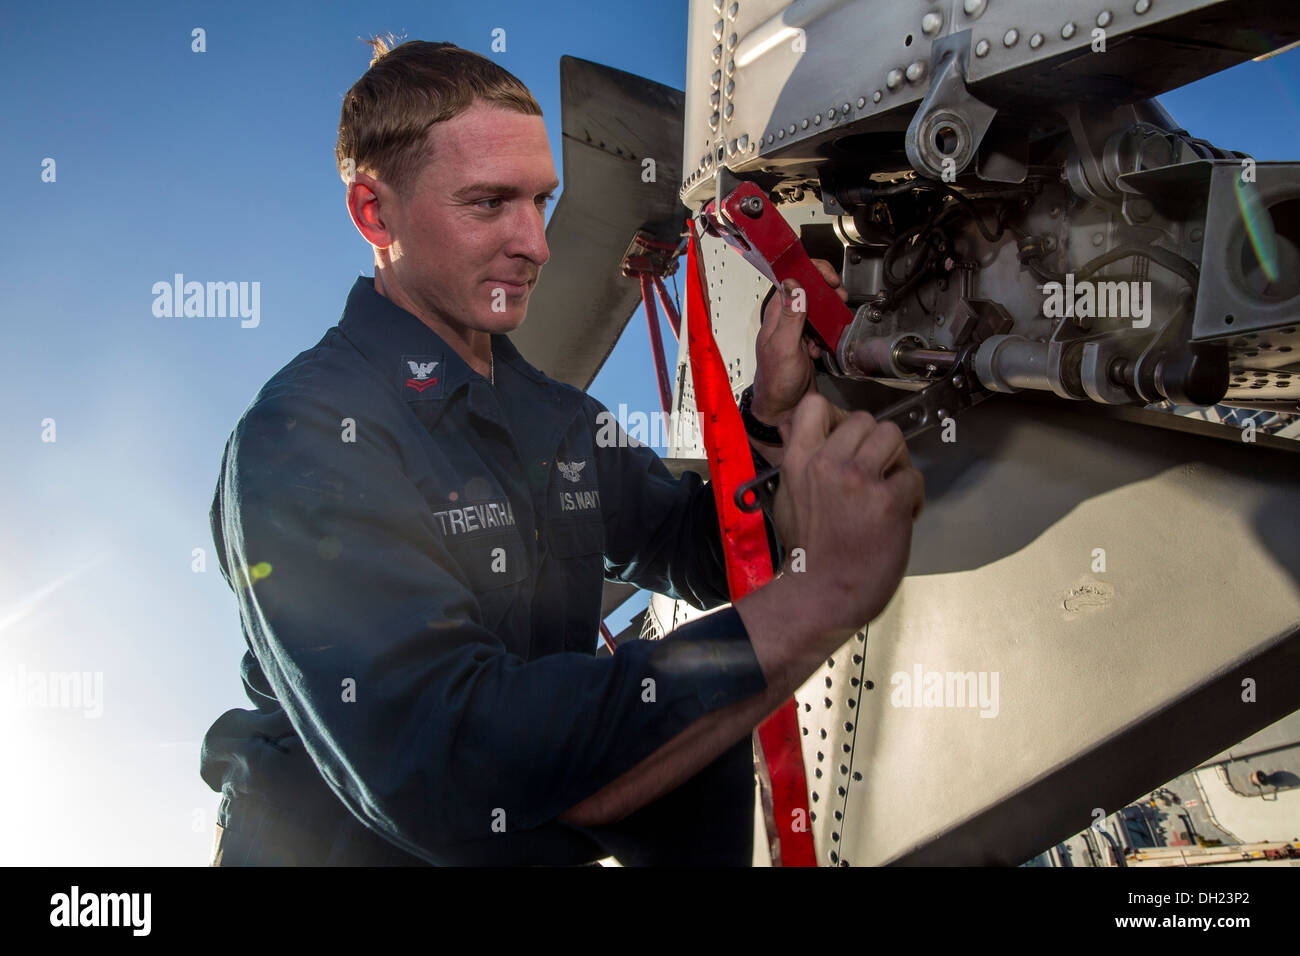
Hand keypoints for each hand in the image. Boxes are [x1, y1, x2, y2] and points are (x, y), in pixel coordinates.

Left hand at [750, 259, 847, 426]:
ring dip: (828, 312)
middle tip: (840, 296)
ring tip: (836, 319)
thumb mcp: (784, 347)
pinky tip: (823, 345)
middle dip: (826, 290)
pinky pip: (820, 328)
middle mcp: (784, 319)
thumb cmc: (776, 382)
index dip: (812, 272)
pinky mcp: (805, 343)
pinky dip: (827, 333)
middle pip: (807, 290)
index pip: (791, 279)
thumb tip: (793, 286)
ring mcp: (795, 331)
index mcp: (775, 315)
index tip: (830, 279)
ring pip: (815, 309)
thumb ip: (790, 316)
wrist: (783, 410)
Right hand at [771, 392, 924, 632]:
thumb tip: (807, 436)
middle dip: (874, 444)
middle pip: (865, 419)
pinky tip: (901, 516)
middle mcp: (828, 463)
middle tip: (875, 471)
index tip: (845, 437)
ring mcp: (859, 480)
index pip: (815, 405)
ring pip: (893, 436)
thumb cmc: (806, 554)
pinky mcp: (888, 501)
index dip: (837, 416)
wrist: (819, 595)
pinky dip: (913, 496)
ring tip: (890, 488)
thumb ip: (801, 465)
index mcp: (798, 462)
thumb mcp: (789, 499)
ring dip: (896, 461)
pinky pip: (913, 477)